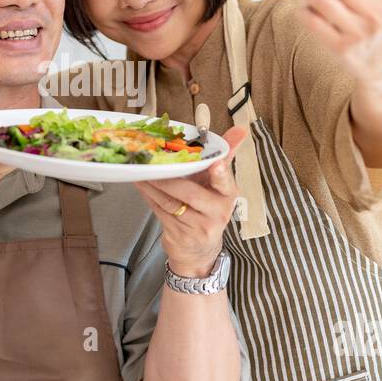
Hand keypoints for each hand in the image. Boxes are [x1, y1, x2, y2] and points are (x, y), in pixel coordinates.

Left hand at [132, 126, 245, 276]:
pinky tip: (141, 184)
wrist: (199, 250)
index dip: (220, 173)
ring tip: (141, 171)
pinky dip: (149, 196)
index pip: (225, 182)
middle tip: (154, 164)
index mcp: (228, 194)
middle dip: (170, 179)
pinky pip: (161, 211)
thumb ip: (225, 156)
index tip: (215, 164)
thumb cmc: (208, 209)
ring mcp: (198, 226)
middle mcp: (217, 211)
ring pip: (172, 202)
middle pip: (192, 193)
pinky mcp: (180, 234)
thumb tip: (240, 130)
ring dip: (153, 185)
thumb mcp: (219, 184)